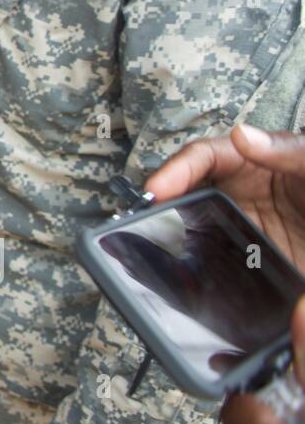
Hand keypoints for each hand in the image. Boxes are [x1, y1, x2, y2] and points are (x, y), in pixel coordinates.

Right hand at [146, 124, 304, 423]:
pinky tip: (186, 288)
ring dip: (170, 242)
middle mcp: (236, 195)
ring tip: (151, 257)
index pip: (200, 159)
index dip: (175, 172)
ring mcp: (240, 231)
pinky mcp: (250, 265)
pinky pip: (216, 271)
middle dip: (158, 209)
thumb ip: (284, 149)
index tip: (156, 190)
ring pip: (193, 234)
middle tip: (138, 225)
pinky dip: (198, 277)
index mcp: (249, 163)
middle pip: (185, 197)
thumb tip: (241, 135)